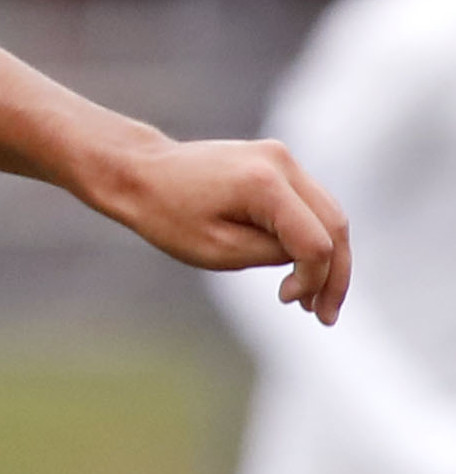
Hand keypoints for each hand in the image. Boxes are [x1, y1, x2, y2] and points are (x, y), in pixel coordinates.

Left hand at [94, 136, 348, 322]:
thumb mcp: (218, 249)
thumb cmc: (167, 214)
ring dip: (329, 257)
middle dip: (335, 275)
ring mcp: (280, 157)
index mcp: (264, 182)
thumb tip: (312, 258)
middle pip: (335, 225)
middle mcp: (280, 162)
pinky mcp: (276, 161)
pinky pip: (310, 203)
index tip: (288, 302)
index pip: (315, 241)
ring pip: (329, 213)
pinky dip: (312, 234)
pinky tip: (303, 270)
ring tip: (314, 300)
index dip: (313, 279)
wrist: (138, 172)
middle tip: (325, 316)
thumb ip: (273, 254)